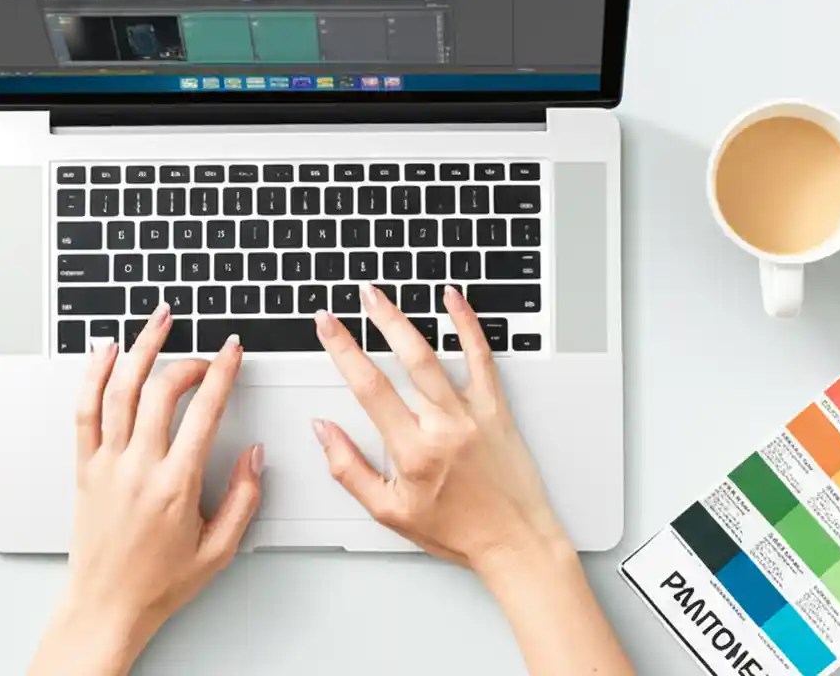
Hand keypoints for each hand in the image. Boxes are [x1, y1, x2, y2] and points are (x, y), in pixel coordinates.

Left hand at [30, 305, 262, 675]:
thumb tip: (255, 456)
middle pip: (161, 391)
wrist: (106, 605)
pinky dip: (93, 375)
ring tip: (158, 321)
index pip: (204, 412)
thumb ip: (243, 499)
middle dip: (187, 361)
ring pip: (120, 389)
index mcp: (175, 485)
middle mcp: (138, 467)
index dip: (222, 373)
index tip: (232, 353)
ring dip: (140, 348)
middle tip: (205, 355)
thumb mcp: (219, 549)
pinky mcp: (84, 467)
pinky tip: (105, 352)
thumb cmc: (159, 582)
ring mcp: (107, 463)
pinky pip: (85, 410)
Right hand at [313, 286, 632, 674]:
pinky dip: (469, 325)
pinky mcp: (496, 409)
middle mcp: (443, 427)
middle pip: (403, 361)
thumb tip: (324, 429)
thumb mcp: (388, 511)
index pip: (368, 389)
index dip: (343, 351)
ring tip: (386, 297)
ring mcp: (472, 415)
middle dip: (376, 322)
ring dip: (407, 321)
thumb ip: (348, 468)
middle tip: (359, 297)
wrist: (515, 542)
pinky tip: (455, 300)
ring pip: (435, 356)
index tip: (327, 327)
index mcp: (412, 452)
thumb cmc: (456, 531)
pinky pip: (482, 358)